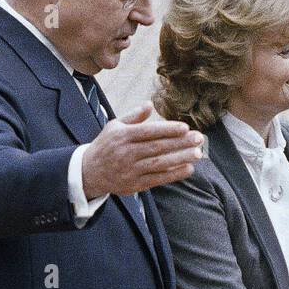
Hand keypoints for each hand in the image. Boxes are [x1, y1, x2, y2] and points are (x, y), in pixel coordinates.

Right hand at [81, 102, 204, 197]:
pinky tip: (188, 168)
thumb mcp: (114, 126)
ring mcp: (131, 170)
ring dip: (181, 158)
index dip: (168, 130)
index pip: (149, 131)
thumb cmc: (106, 145)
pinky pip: (158, 179)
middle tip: (199, 138)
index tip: (185, 127)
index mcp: (122, 135)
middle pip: (158, 147)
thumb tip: (149, 104)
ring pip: (160, 163)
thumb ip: (133, 116)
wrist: (89, 172)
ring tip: (198, 153)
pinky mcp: (135, 184)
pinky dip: (174, 174)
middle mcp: (126, 152)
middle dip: (180, 143)